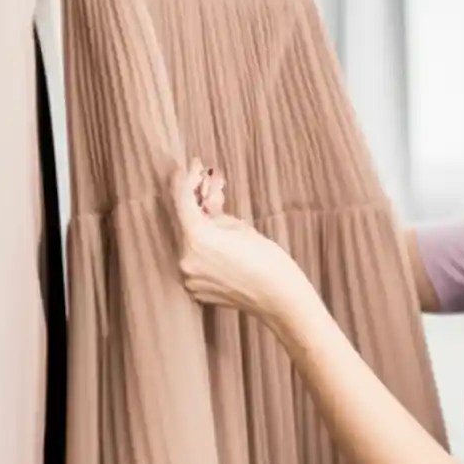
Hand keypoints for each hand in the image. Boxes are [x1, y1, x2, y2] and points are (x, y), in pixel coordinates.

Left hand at [170, 158, 302, 319]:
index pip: (182, 200)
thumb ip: (215, 213)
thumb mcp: (242, 228)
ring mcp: (189, 277)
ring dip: (199, 223)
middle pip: (183, 221)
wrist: (281, 298)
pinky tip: (218, 236)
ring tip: (217, 208)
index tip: (190, 165)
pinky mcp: (196, 289)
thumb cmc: (269, 260)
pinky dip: (202, 245)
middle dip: (195, 200)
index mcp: (197, 239)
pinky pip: (194, 259)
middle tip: (207, 182)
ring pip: (187, 240)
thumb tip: (203, 204)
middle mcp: (186, 259)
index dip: (184, 179)